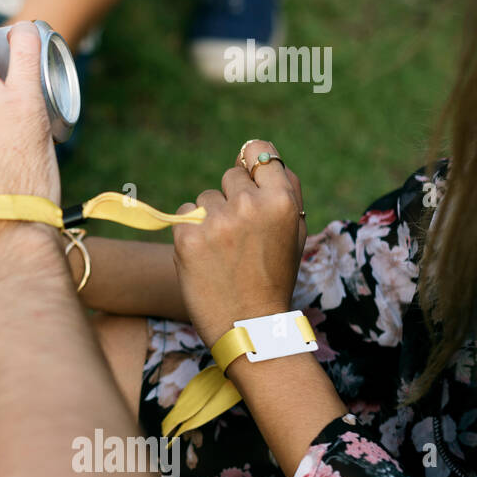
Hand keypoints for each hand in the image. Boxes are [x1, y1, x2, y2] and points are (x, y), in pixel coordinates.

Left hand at [171, 139, 307, 347]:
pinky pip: (182, 216)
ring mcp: (217, 221)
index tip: (248, 177)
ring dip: (208, 219)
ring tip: (222, 252)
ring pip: (203, 199)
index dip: (251, 164)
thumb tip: (259, 158)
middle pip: (229, 177)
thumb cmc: (273, 278)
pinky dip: (189, 233)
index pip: (259, 151)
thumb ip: (284, 192)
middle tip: (239, 236)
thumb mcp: (294, 234)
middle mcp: (249, 205)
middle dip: (230, 199)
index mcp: (281, 201)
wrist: (248, 325)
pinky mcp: (188, 237)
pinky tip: (204, 257)